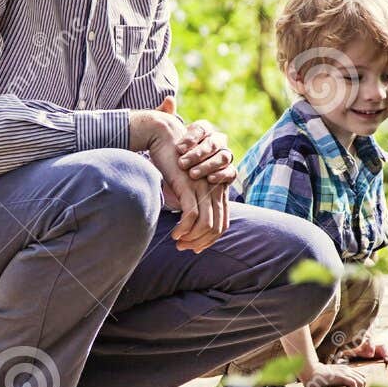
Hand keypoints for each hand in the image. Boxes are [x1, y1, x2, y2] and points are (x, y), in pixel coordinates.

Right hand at [131, 103, 226, 251]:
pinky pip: (191, 216)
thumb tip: (185, 221)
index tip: (194, 247)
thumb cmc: (173, 162)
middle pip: (216, 227)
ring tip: (178, 243)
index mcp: (216, 190)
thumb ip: (189, 200)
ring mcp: (203, 188)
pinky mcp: (189, 186)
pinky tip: (175, 234)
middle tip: (184, 249)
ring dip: (192, 239)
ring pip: (206, 224)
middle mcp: (213, 189)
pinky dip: (184, 229)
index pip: (222, 223)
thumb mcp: (185, 184)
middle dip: (201, 243)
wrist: (165, 138)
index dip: (210, 239)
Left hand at [173, 116, 235, 188]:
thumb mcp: (166, 138)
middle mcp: (217, 142)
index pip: (202, 128)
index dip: (191, 138)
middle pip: (213, 143)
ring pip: (224, 156)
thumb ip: (166, 117)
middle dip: (198, 153)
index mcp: (203, 131)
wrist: (179, 180)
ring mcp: (224, 157)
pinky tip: (210, 179)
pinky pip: (231, 172)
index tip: (178, 149)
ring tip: (192, 174)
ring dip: (208, 165)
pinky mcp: (229, 173)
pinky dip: (222, 175)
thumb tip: (169, 99)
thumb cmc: (173, 157)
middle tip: (182, 164)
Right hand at [303, 364, 368, 386]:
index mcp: (345, 370)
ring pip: (361, 382)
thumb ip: (337, 383)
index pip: (360, 378)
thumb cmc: (316, 378)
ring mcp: (344, 372)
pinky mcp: (340, 376)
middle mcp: (347, 370)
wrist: (309, 369)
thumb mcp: (330, 379)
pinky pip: (354, 383)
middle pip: (363, 380)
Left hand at [344, 334, 387, 372]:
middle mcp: (376, 345)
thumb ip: (345, 353)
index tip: (370, 354)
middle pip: (384, 346)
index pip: (369, 342)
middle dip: (387, 354)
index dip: (370, 347)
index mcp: (365, 344)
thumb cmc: (352, 353)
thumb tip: (339, 354)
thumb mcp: (347, 353)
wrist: (357, 352)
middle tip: (387, 362)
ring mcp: (383, 349)